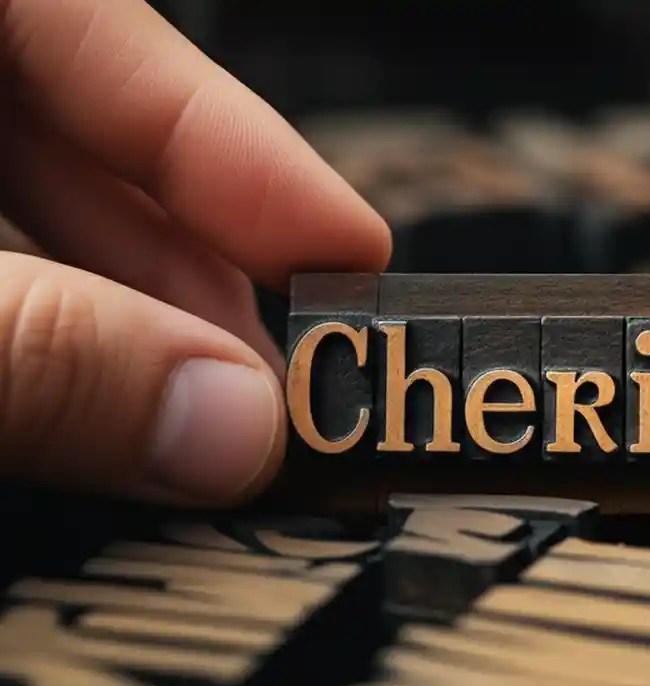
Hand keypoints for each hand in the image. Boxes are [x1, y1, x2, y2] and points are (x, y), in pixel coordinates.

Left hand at [0, 1, 388, 504]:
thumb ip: (41, 349)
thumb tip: (219, 422)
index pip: (111, 38)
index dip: (251, 153)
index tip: (355, 255)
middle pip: (83, 137)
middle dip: (194, 266)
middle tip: (286, 375)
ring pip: (21, 209)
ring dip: (121, 313)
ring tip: (205, 408)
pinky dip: (37, 329)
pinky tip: (87, 391)